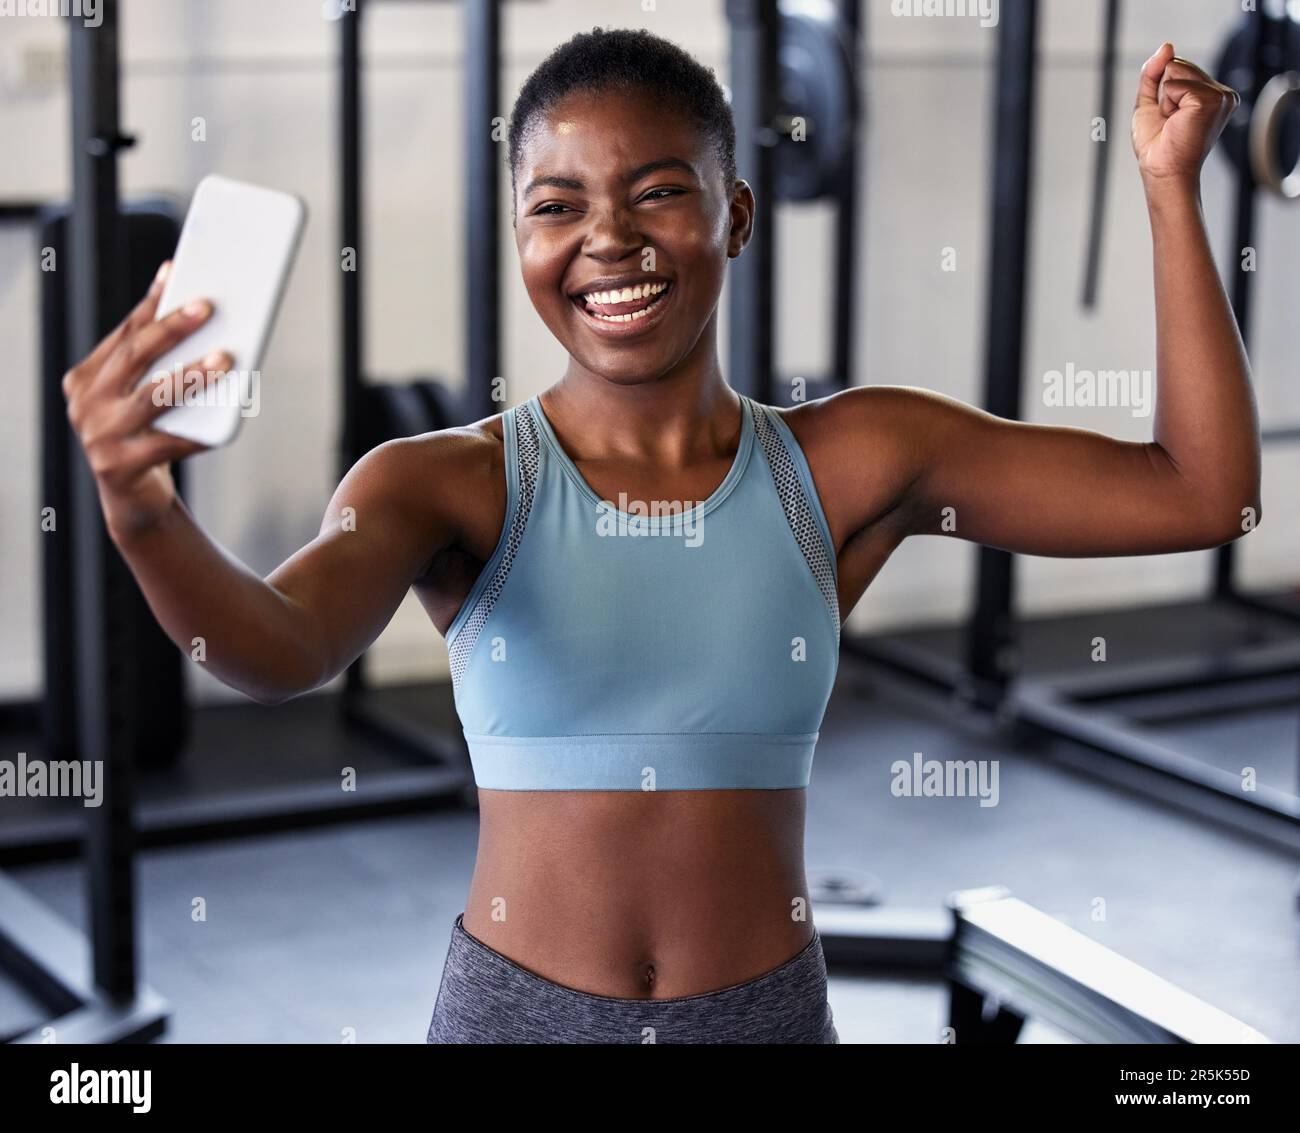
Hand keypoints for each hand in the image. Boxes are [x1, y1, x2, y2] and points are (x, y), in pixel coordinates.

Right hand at [61, 260, 231, 541]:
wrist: (133, 501)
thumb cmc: (148, 436)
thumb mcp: (146, 395)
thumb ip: (160, 363)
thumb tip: (199, 311)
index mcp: (87, 377)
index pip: (126, 331)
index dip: (154, 302)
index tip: (179, 271)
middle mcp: (85, 402)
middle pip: (135, 355)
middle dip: (172, 327)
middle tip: (208, 306)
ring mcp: (98, 435)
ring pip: (153, 396)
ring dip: (192, 375)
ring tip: (226, 357)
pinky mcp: (118, 466)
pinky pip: (167, 442)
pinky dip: (198, 429)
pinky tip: (227, 416)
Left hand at [1132, 42, 1239, 189]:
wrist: (1162, 170)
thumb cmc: (1158, 145)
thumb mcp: (1150, 103)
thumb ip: (1153, 73)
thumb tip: (1167, 46)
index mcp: (1211, 93)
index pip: (1177, 66)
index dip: (1163, 92)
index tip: (1170, 119)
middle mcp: (1221, 92)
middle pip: (1176, 64)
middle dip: (1163, 94)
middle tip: (1170, 122)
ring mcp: (1219, 95)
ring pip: (1174, 70)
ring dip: (1164, 99)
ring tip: (1173, 122)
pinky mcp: (1210, 99)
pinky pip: (1173, 83)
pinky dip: (1166, 103)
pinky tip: (1176, 121)